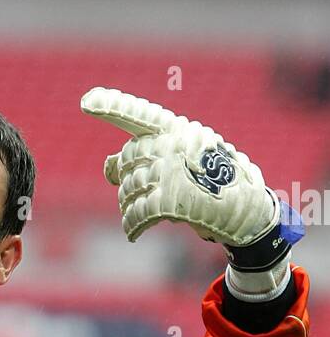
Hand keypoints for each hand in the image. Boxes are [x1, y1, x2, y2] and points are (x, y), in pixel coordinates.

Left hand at [80, 87, 277, 246]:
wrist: (250, 212)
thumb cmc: (214, 181)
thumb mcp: (186, 157)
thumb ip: (148, 155)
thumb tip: (107, 166)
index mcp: (179, 129)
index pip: (140, 114)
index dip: (113, 107)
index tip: (87, 102)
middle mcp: (174, 145)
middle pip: (127, 159)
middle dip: (124, 178)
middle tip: (130, 195)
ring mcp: (172, 171)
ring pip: (128, 188)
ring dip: (127, 206)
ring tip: (134, 216)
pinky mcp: (171, 200)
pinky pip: (137, 213)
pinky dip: (131, 225)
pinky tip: (133, 234)